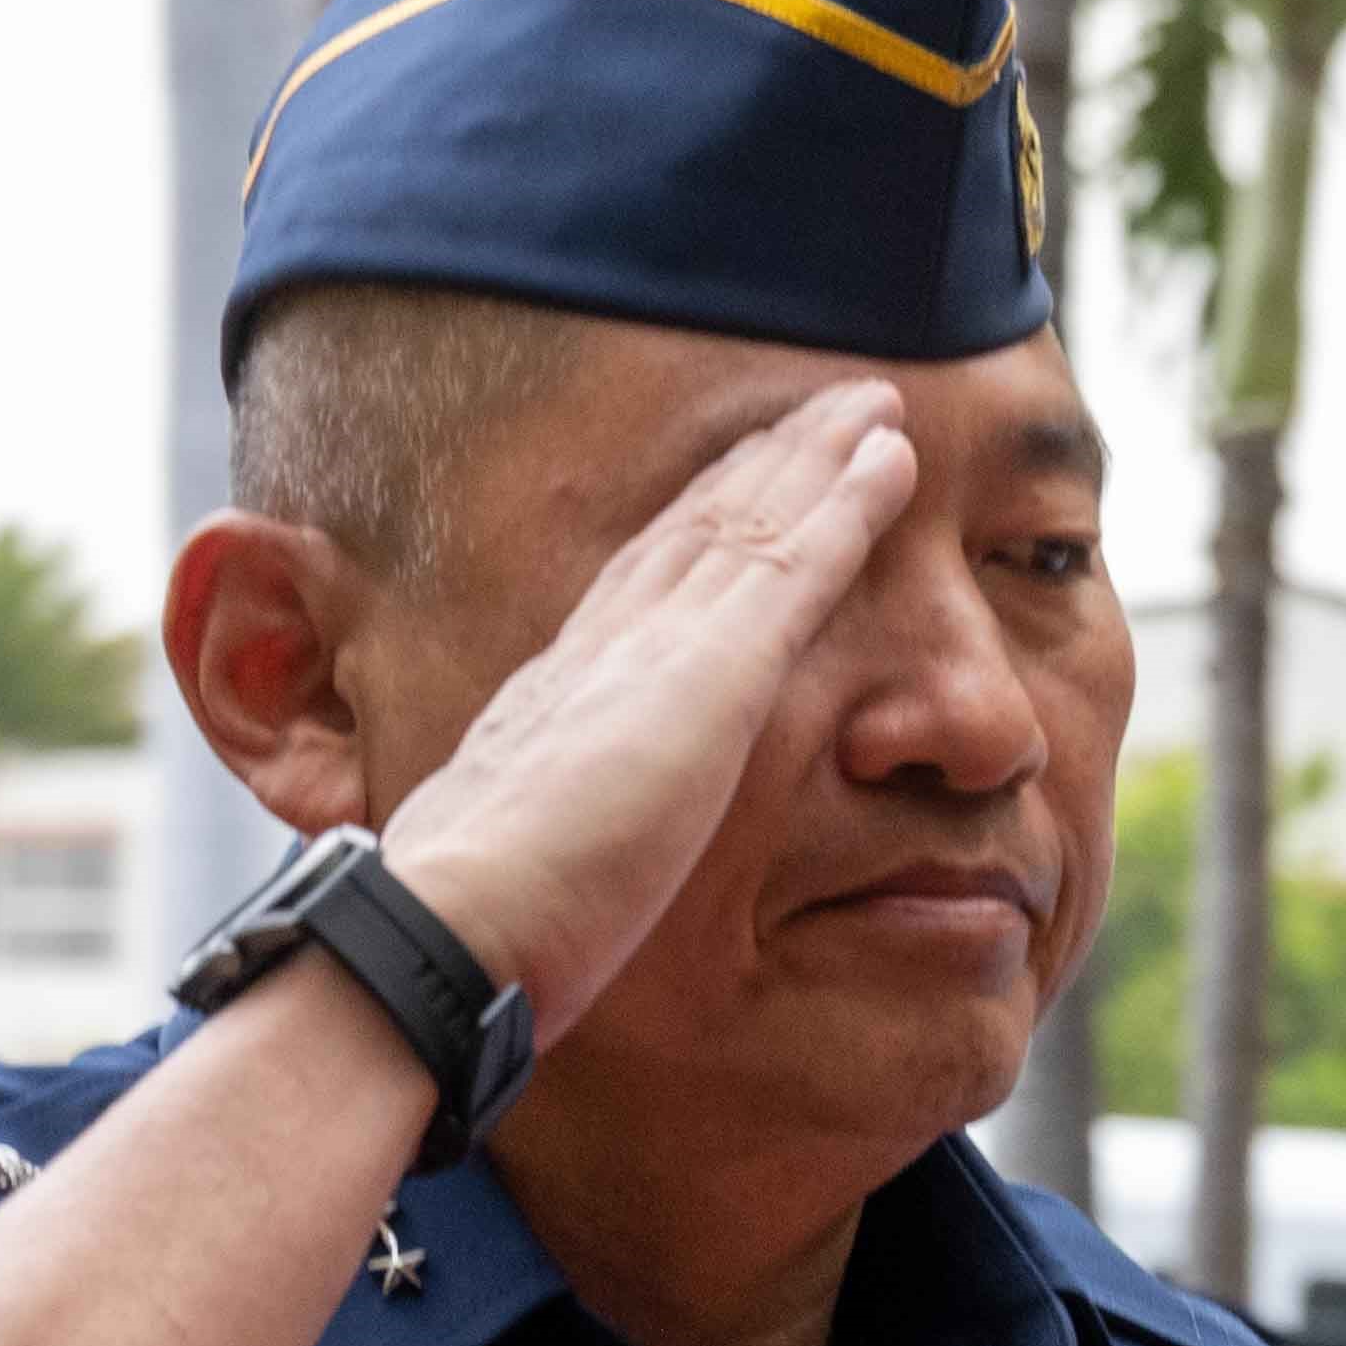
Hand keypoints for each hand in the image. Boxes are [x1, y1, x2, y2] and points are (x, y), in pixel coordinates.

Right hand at [366, 379, 917, 1017]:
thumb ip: (539, 858)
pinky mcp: (713, 674)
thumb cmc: (475, 937)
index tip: (732, 481)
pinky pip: (796, 562)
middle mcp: (603, 651)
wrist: (452, 930)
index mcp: (558, 700)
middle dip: (757, 465)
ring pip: (753, 521)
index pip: (638, 588)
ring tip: (873, 408)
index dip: (689, 526)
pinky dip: (848, 502)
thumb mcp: (514, 876)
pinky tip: (893, 458)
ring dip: (818, 457)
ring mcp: (659, 653)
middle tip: (815, 413)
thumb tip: (533, 891)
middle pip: (695, 529)